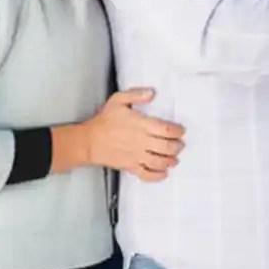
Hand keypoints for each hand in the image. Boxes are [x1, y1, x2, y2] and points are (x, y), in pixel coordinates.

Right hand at [62, 88, 184, 181]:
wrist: (87, 141)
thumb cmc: (103, 121)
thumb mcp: (118, 100)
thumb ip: (136, 95)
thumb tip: (152, 92)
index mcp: (141, 125)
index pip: (167, 130)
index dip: (178, 131)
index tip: (180, 130)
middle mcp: (141, 141)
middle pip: (167, 147)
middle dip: (177, 147)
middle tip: (180, 144)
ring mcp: (136, 156)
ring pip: (159, 162)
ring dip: (170, 161)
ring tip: (174, 159)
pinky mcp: (130, 166)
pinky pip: (146, 174)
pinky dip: (157, 176)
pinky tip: (163, 173)